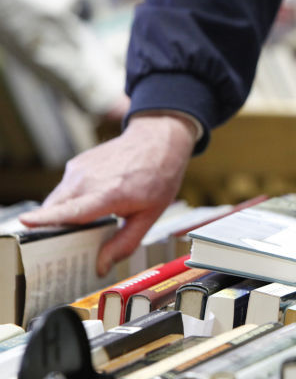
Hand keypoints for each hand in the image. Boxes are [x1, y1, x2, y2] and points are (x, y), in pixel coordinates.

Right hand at [19, 114, 196, 275]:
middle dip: (56, 229)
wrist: (157, 141)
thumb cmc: (158, 176)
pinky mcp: (75, 164)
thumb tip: (101, 266)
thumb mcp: (150, 215)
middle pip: (56, 210)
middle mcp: (88, 179)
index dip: (47, 219)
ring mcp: (79, 169)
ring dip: (65, 214)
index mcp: (109, 193)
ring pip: (57, 200)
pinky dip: (72, 199)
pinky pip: (64, 189)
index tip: (26, 223)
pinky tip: (93, 200)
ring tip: (90, 219)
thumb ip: (125, 243)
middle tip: (70, 245)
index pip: (71, 210)